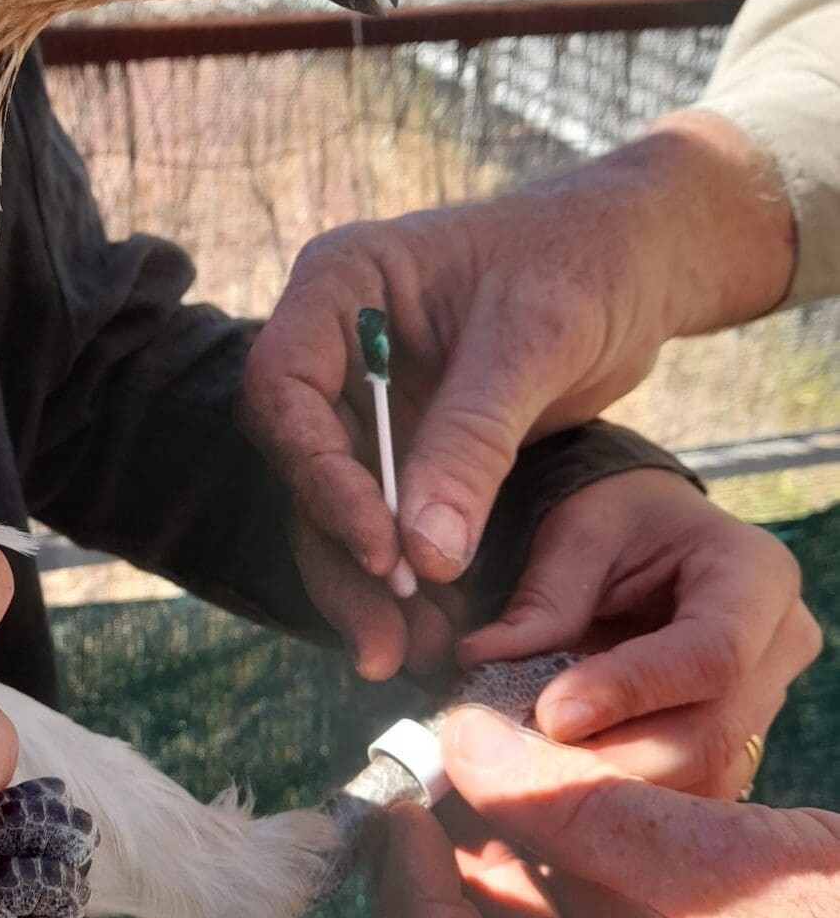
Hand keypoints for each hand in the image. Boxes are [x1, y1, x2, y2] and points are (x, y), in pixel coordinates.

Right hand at [239, 113, 793, 670]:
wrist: (635, 264)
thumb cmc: (584, 262)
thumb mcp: (534, 342)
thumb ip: (472, 442)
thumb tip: (421, 555)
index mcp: (341, 284)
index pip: (282, 386)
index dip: (316, 474)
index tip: (380, 548)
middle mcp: (335, 344)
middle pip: (300, 461)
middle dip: (339, 553)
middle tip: (384, 638)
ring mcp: (365, 397)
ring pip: (334, 503)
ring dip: (366, 583)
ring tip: (409, 654)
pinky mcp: (403, 442)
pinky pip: (386, 516)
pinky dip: (408, 574)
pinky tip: (436, 628)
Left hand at [379, 708, 839, 917]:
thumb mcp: (748, 877)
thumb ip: (593, 811)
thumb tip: (462, 740)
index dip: (424, 913)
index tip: (405, 811)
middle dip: (457, 892)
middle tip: (445, 785)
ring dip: (510, 880)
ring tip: (504, 781)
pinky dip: (571, 893)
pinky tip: (568, 815)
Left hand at [459, 469, 819, 797]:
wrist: (643, 534)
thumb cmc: (613, 520)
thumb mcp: (577, 533)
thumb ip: (543, 598)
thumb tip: (483, 660)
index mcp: (755, 577)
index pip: (710, 654)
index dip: (630, 691)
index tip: (551, 712)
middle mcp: (778, 647)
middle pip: (711, 734)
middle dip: (610, 758)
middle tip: (518, 762)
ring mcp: (763, 704)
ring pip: (699, 779)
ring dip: (608, 789)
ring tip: (526, 775)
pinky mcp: (732, 743)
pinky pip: (683, 794)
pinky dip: (616, 801)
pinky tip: (554, 790)